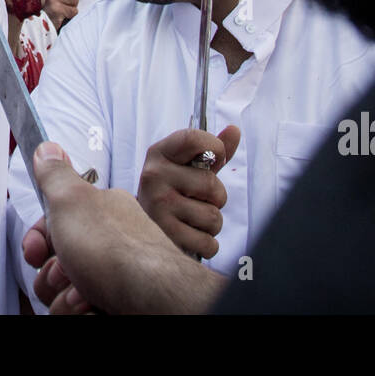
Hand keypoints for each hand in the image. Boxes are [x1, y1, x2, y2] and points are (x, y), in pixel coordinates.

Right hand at [22, 142, 227, 313]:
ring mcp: (111, 279)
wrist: (153, 297)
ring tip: (86, 295)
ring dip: (65, 297)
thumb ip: (55, 176)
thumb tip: (46, 147)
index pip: (52, 228)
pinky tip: (96, 308)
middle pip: (53, 265)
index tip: (35, 252)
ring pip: (62, 294)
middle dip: (51, 274)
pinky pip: (79, 312)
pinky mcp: (113, 304)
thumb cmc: (115, 248)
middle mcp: (106, 245)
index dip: (37, 242)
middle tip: (68, 271)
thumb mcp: (74, 200)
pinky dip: (82, 312)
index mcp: (99, 215)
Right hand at [136, 126, 241, 257]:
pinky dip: (208, 245)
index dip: (215, 147)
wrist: (140, 225)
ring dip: (212, 223)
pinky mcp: (164, 234)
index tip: (217, 158)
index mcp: (160, 153)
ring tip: (193, 218)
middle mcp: (154, 175)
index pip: (192, 138)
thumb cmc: (172, 190)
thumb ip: (212, 149)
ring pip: (213, 217)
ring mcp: (157, 205)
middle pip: (211, 184)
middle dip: (216, 197)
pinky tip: (192, 236)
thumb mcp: (188, 165)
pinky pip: (208, 243)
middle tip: (198, 199)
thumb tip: (234, 130)